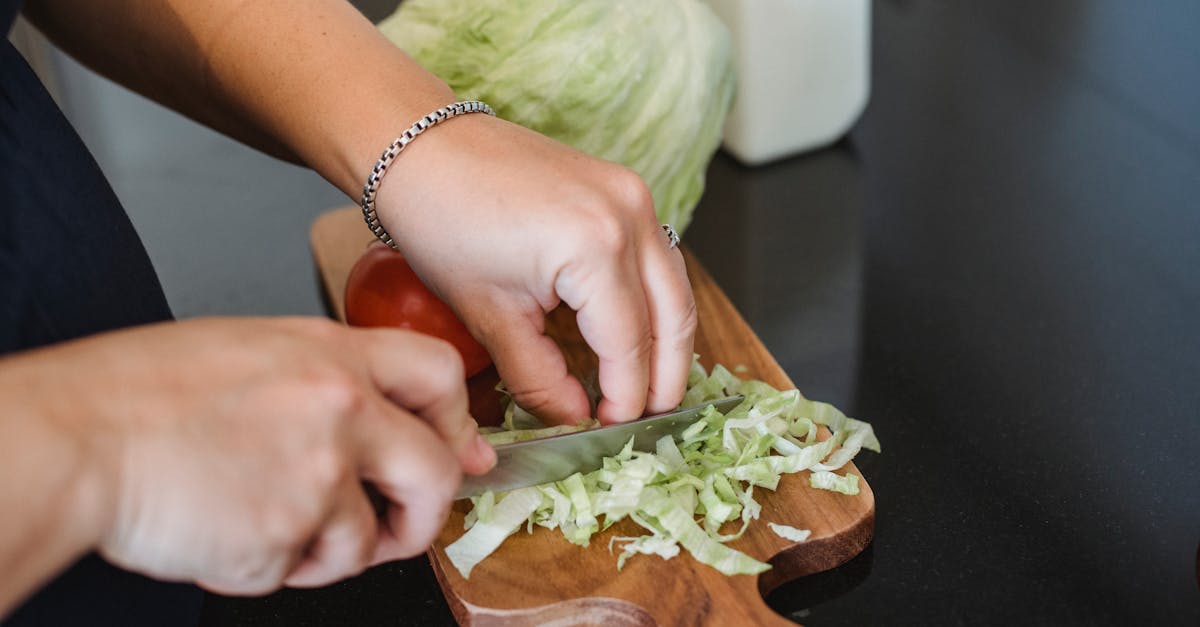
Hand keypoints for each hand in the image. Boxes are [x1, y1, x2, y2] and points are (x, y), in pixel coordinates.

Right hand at [20, 317, 492, 594]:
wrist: (77, 440)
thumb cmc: (143, 393)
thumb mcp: (252, 351)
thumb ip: (331, 381)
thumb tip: (389, 418)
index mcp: (332, 355)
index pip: (441, 375)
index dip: (455, 421)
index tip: (451, 450)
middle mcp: (340, 411)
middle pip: (436, 474)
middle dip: (424, 514)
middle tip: (398, 526)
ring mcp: (316, 478)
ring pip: (365, 541)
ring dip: (328, 551)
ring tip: (272, 528)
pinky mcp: (284, 538)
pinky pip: (302, 570)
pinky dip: (273, 566)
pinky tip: (230, 533)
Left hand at [377, 115, 697, 425]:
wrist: (422, 148)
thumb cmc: (442, 222)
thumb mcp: (489, 316)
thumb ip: (539, 376)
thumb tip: (576, 415)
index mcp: (595, 248)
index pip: (629, 344)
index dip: (625, 396)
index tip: (612, 429)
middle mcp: (629, 215)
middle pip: (672, 316)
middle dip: (665, 375)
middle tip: (649, 418)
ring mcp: (633, 194)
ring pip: (675, 286)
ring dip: (669, 338)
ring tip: (649, 384)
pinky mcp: (624, 186)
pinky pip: (657, 255)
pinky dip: (655, 299)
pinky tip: (636, 331)